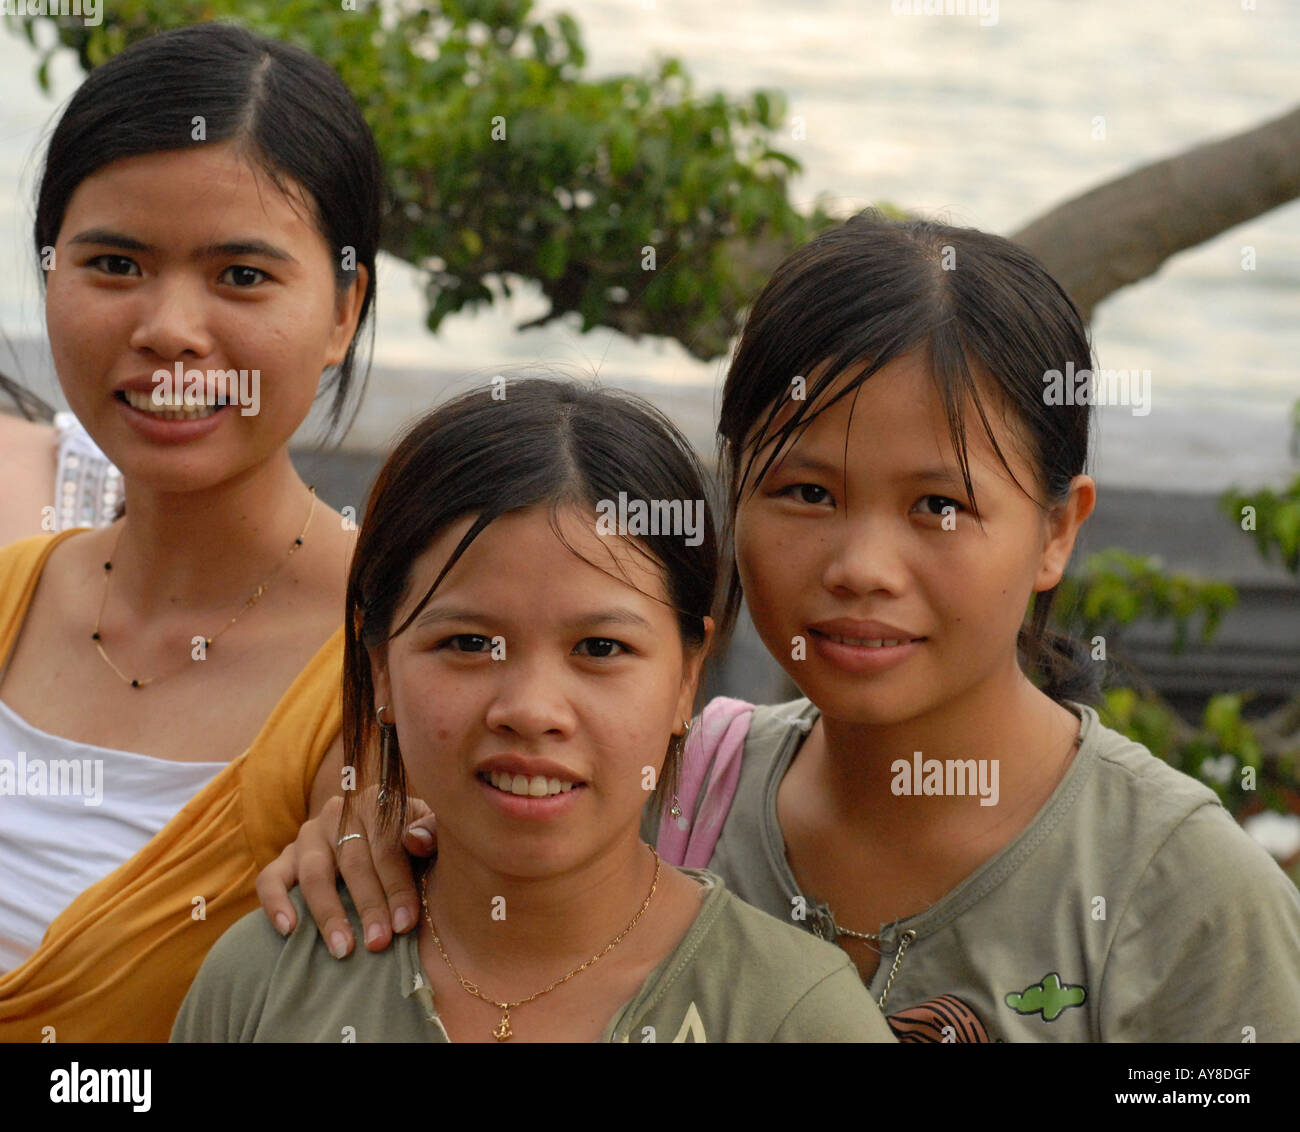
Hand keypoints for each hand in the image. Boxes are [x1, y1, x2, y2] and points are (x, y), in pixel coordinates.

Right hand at [255, 785, 438, 956]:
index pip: (386, 846)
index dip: (397, 886)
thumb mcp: (431, 833)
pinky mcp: (285, 857)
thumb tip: (415, 841)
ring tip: (343, 949)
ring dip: (329, 913)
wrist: (385, 841)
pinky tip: (288, 930)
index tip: (406, 924)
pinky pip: (271, 878)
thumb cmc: (413, 844)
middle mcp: (339, 815)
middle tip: (379, 943)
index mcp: (376, 805)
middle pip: (353, 863)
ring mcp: (309, 835)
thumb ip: (432, 832)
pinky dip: (275, 903)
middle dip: (369, 906)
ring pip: (314, 873)